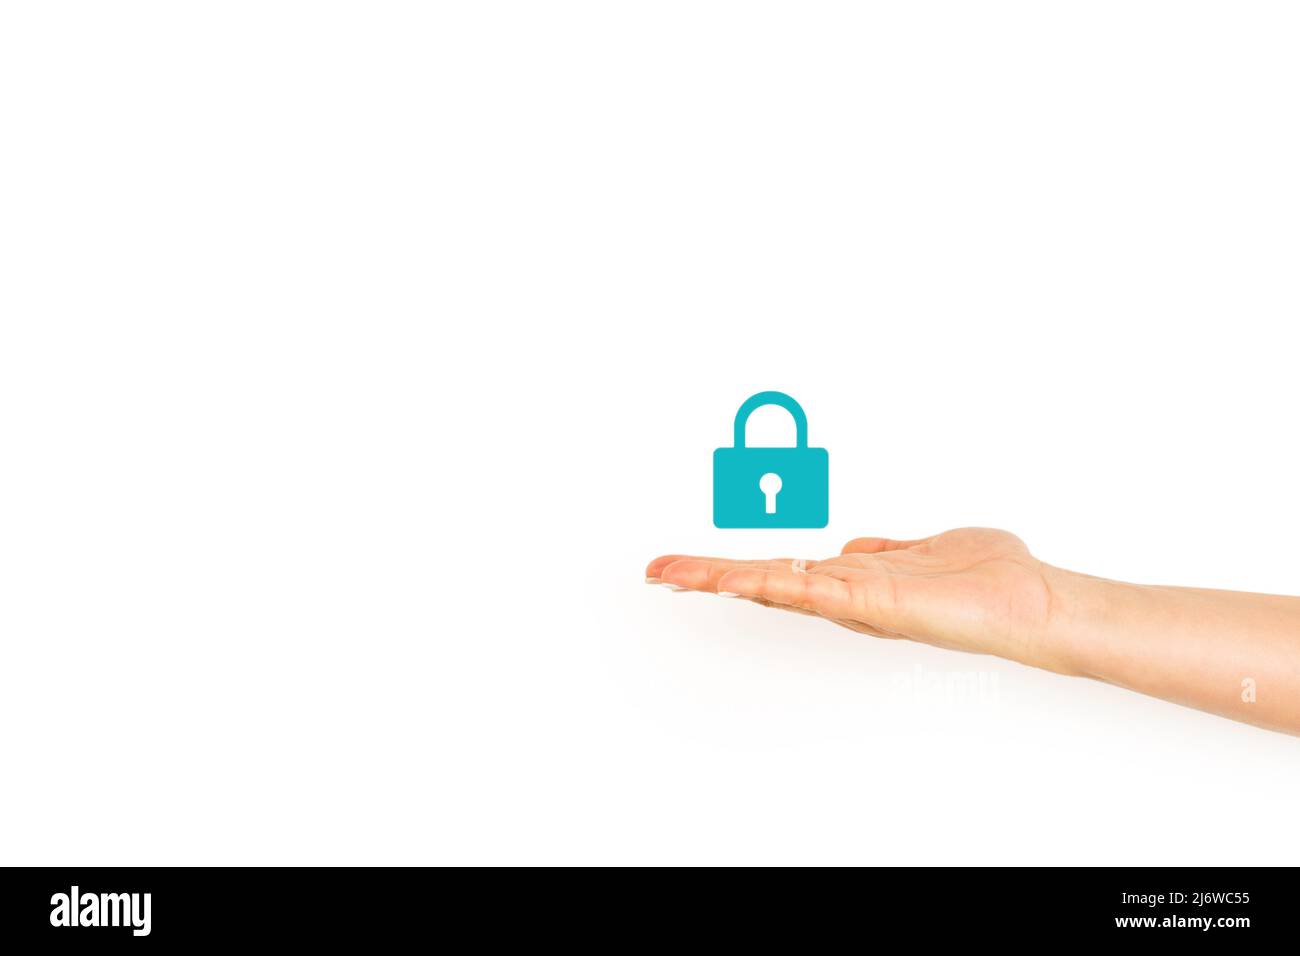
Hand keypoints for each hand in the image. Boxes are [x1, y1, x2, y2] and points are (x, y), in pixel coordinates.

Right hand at [647, 528, 1079, 673]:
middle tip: (660, 571)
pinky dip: (764, 583)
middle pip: (765, 581)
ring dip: (720, 577)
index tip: (698, 565)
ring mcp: (857, 600)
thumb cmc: (994, 580)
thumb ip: (890, 550)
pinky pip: (807, 589)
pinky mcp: (872, 601)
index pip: (784, 572)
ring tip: (672, 573)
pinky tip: (730, 578)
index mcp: (859, 580)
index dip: (738, 568)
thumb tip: (855, 548)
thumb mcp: (928, 550)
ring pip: (774, 585)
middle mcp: (849, 594)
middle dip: (709, 575)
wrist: (1035, 605)